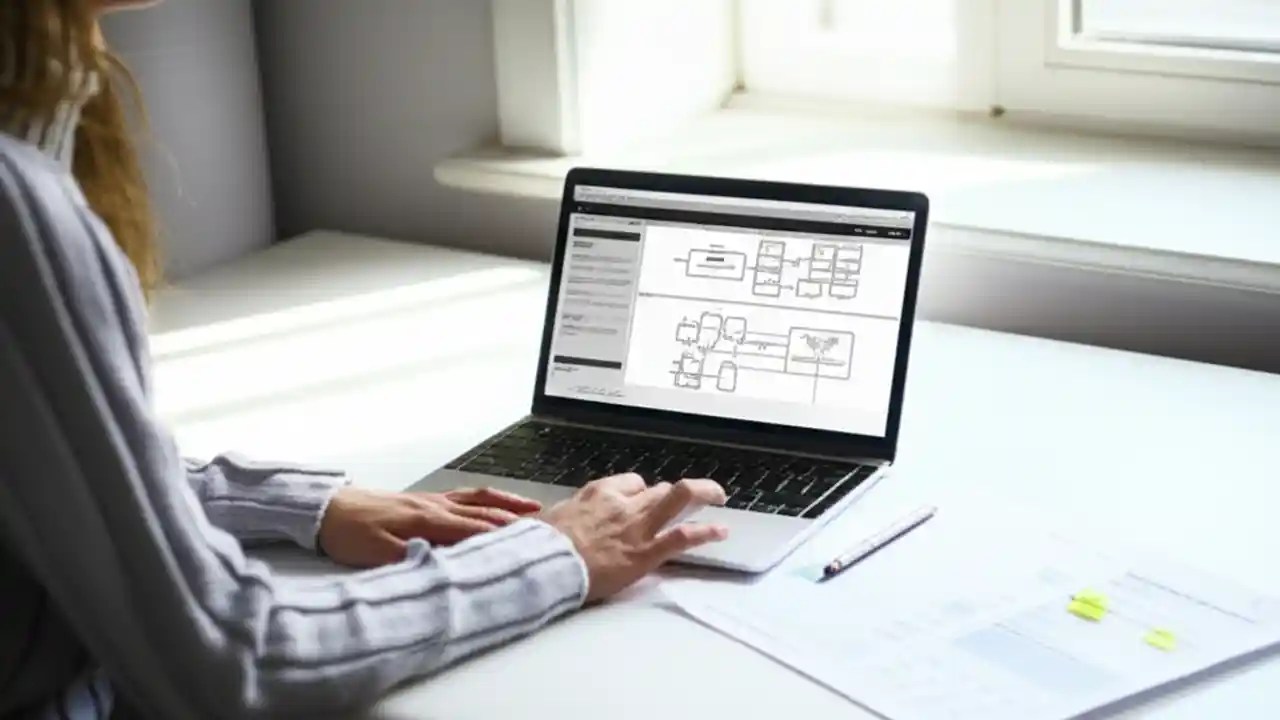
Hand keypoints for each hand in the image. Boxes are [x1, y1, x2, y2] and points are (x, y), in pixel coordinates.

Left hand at [318, 486, 541, 566]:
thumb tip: (446, 563)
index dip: (504, 537)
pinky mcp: (423, 500)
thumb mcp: (377, 554)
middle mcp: (436, 506)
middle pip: (484, 513)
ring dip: (507, 505)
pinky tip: (492, 503)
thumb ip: (414, 557)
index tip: (532, 544)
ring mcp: (431, 500)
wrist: (327, 510)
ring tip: (534, 509)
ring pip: (478, 499)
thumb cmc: (350, 533)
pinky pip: (464, 496)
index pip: (475, 530)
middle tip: (548, 529)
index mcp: (429, 520)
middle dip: (516, 522)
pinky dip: (485, 498)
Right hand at [541, 473, 728, 602]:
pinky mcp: (647, 551)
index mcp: (598, 493)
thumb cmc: (545, 545)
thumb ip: (570, 516)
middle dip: (671, 494)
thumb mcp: (552, 519)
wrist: (549, 564)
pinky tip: (721, 531)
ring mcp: (639, 526)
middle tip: (684, 499)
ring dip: (702, 494)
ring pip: (679, 499)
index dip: (639, 491)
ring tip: (718, 495)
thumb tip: (562, 521)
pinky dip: (706, 531)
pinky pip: (684, 536)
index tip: (642, 498)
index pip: (630, 483)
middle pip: (657, 490)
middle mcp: (623, 503)